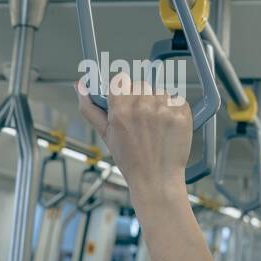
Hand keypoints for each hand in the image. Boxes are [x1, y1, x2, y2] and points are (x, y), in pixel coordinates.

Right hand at [76, 73, 191, 200]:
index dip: (123, 90)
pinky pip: (177, 100)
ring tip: (156, 126)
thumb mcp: (105, 135)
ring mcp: (164, 109)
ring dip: (158, 104)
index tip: (126, 102)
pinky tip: (168, 127)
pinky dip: (174, 110)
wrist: (156, 180)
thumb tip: (79, 85)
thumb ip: (90, 108)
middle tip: (142, 120)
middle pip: (141, 85)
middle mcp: (142, 105)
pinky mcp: (181, 114)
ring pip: (159, 91)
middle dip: (141, 98)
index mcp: (121, 109)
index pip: (120, 80)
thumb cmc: (130, 161)